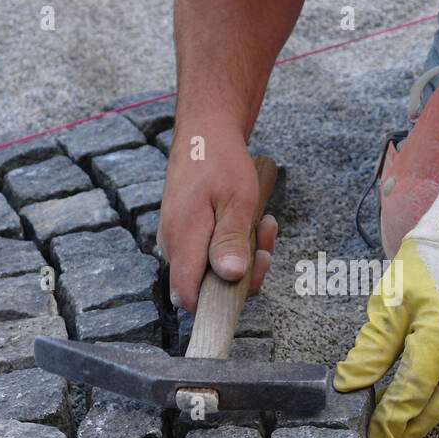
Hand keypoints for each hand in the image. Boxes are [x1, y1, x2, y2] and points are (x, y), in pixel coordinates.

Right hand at [158, 125, 277, 312]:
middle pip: (207, 286)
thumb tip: (230, 277)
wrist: (205, 130)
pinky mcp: (187, 232)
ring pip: (213, 268)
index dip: (214, 306)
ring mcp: (178, 238)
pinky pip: (211, 252)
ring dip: (245, 254)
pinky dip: (236, 242)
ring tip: (264, 223)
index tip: (246, 288)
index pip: (188, 296)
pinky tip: (252, 221)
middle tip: (265, 241)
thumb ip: (231, 241)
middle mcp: (174, 244)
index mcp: (183, 239)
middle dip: (244, 272)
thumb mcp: (237, 201)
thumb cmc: (220, 160)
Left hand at [334, 171, 438, 437]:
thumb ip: (373, 347)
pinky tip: (419, 411)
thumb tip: (349, 383)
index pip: (410, 394)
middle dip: (406, 433)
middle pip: (433, 408)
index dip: (390, 422)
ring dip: (423, 423)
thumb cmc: (427, 267)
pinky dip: (438, 404)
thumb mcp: (391, 302)